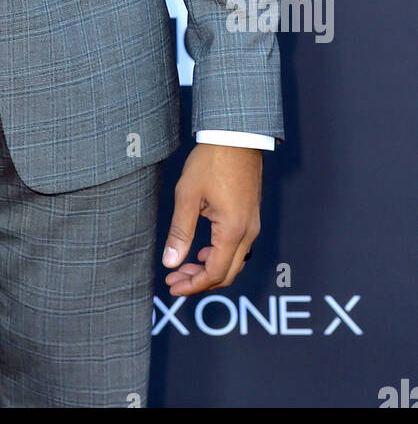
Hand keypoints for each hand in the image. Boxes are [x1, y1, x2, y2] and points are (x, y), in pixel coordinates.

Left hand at [161, 144, 261, 295]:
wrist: (236, 136)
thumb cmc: (211, 161)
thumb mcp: (188, 196)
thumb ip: (180, 232)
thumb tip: (171, 262)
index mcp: (233, 230)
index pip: (215, 273)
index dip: (193, 285)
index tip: (173, 286)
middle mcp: (248, 232)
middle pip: (227, 273)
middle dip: (199, 282)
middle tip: (174, 280)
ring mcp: (252, 224)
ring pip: (234, 262)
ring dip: (209, 269)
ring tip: (183, 267)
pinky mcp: (251, 216)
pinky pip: (238, 247)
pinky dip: (219, 255)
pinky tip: (202, 250)